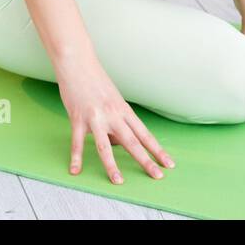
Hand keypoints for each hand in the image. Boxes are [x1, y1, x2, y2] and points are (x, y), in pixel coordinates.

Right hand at [56, 54, 173, 183]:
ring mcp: (95, 117)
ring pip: (106, 145)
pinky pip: (78, 142)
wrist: (77, 62)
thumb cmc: (95, 80)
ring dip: (112, 165)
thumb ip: (116, 121)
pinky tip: (76, 170)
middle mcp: (113, 115)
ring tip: (118, 181)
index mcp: (124, 110)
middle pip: (132, 142)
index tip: (169, 163)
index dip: (157, 150)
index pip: (145, 134)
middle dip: (146, 161)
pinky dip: (76, 157)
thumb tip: (118, 143)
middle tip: (158, 176)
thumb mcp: (112, 99)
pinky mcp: (78, 118)